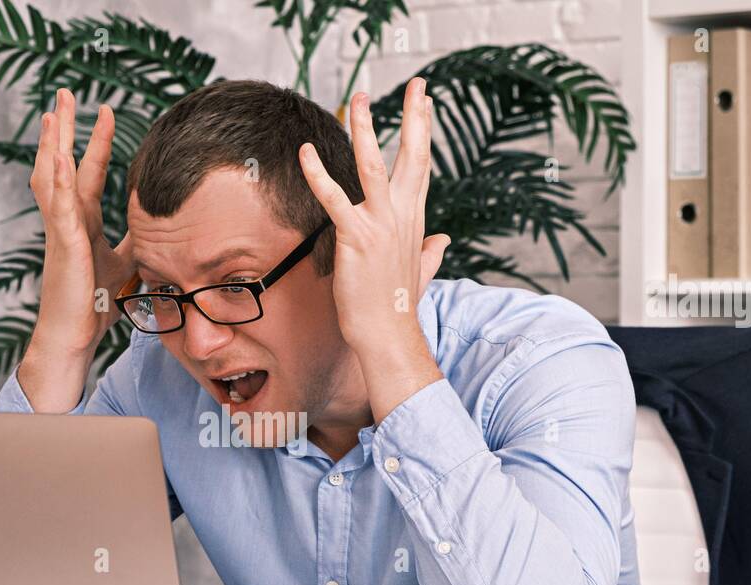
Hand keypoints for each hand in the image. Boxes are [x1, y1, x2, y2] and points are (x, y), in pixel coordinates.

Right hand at [26, 87, 132, 356]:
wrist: (74, 337)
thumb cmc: (93, 307)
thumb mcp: (126, 265)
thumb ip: (137, 244)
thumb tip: (158, 228)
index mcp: (81, 224)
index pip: (88, 175)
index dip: (95, 145)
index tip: (104, 114)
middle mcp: (67, 221)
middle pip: (63, 164)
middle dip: (66, 129)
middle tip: (64, 94)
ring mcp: (61, 230)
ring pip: (52, 176)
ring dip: (53, 143)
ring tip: (54, 112)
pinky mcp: (63, 244)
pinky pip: (57, 205)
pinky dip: (57, 180)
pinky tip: (58, 157)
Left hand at [298, 77, 450, 421]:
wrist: (387, 336)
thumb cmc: (397, 308)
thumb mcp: (419, 273)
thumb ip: (431, 253)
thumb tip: (444, 240)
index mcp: (414, 220)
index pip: (421, 166)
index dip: (423, 132)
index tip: (424, 102)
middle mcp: (402, 217)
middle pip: (412, 156)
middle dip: (415, 117)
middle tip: (416, 83)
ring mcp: (380, 225)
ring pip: (374, 166)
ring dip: (365, 130)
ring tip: (358, 98)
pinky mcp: (356, 239)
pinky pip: (334, 199)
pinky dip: (318, 174)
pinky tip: (305, 152)